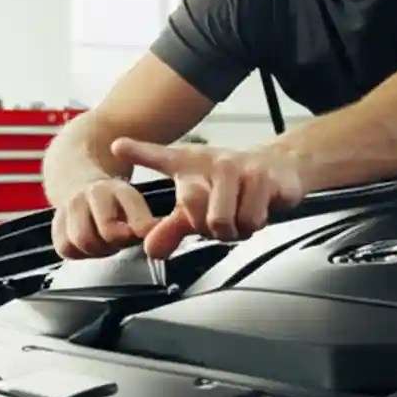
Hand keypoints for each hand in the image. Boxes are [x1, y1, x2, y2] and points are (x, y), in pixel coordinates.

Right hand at [51, 177, 160, 259]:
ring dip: (96, 250)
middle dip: (113, 244)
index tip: (138, 234)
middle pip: (101, 234)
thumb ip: (144, 223)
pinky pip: (65, 249)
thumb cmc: (115, 202)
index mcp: (113, 189)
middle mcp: (87, 194)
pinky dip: (80, 253)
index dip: (134, 233)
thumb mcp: (135, 205)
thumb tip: (153, 238)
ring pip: (80, 243)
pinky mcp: (56, 226)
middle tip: (120, 239)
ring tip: (105, 241)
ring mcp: (68, 208)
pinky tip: (90, 244)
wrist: (83, 187)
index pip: (121, 222)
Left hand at [111, 138, 304, 258]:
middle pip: (193, 211)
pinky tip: (254, 209)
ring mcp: (239, 168)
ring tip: (237, 213)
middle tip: (217, 218)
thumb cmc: (231, 187)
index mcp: (189, 166)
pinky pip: (251, 220)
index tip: (118, 146)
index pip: (161, 158)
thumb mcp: (197, 206)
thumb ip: (170, 228)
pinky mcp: (264, 177)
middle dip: (206, 228)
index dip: (139, 152)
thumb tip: (151, 250)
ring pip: (224, 221)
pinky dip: (253, 224)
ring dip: (233, 229)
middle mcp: (212, 163)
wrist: (278, 170)